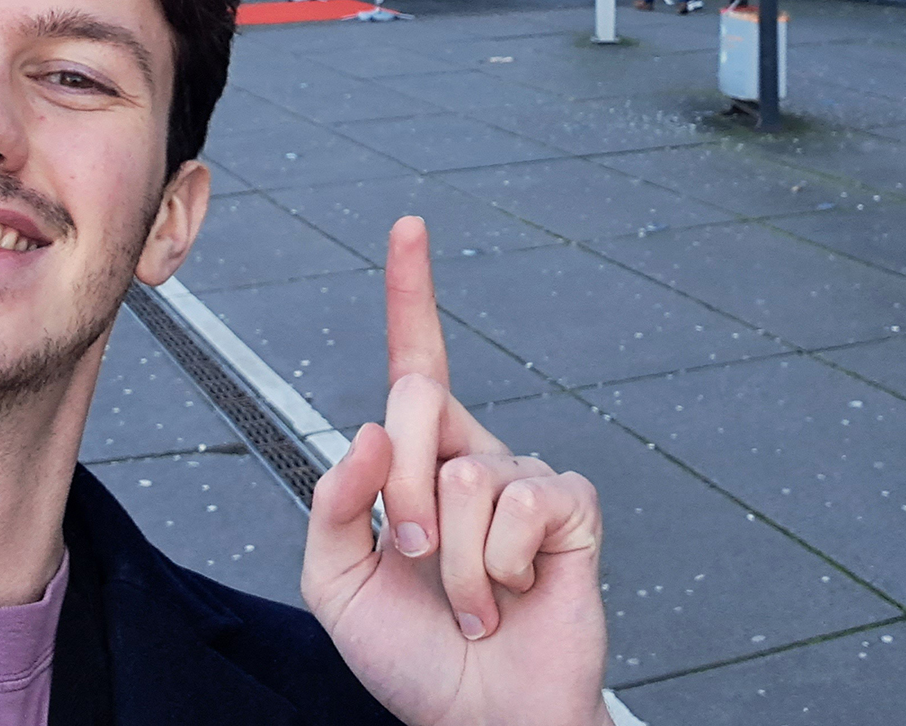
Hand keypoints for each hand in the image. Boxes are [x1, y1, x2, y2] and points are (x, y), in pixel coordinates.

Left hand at [302, 217, 611, 725]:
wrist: (479, 719)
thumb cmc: (413, 657)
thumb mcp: (337, 585)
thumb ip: (335, 506)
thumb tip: (372, 429)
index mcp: (418, 463)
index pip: (414, 365)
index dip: (411, 295)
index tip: (409, 229)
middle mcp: (474, 454)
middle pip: (418, 404)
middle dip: (401, 489)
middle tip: (415, 559)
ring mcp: (525, 478)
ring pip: (466, 473)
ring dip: (455, 561)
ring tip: (473, 604)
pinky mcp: (570, 510)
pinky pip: (522, 503)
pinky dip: (502, 566)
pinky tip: (514, 597)